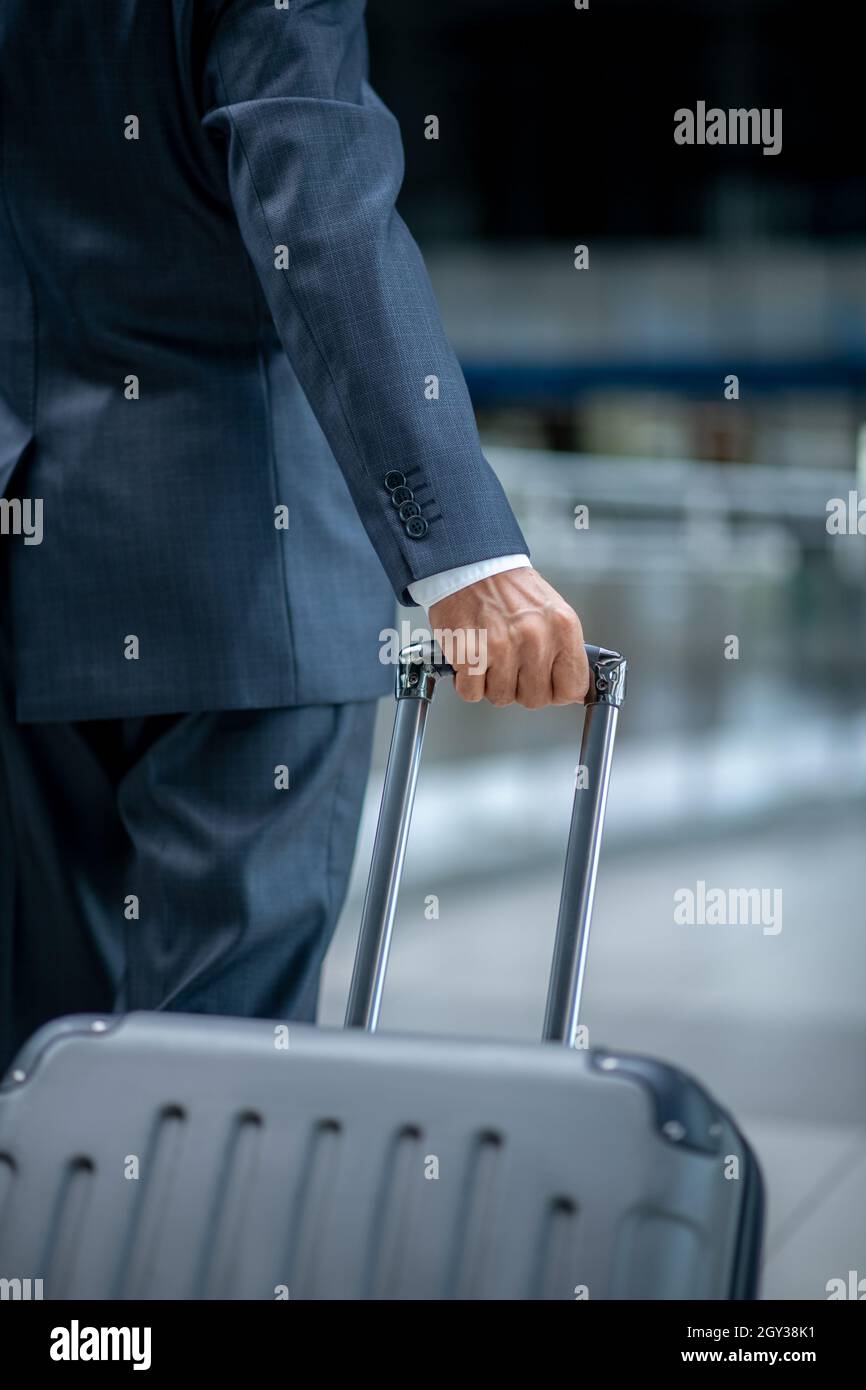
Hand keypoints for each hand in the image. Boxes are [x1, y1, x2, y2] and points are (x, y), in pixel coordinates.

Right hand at [428, 568, 588, 707]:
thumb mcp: (553, 612)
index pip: (573, 687)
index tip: (549, 686)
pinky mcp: (469, 652)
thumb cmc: (509, 589)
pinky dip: (467, 682)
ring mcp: (502, 646)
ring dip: (492, 683)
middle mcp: (535, 637)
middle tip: (512, 665)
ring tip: (490, 656)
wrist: (471, 564)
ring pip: (502, 698)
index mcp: (562, 627)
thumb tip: (573, 690)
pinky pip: (471, 692)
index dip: (558, 692)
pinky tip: (472, 660)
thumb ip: (564, 651)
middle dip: (521, 688)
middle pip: (535, 699)